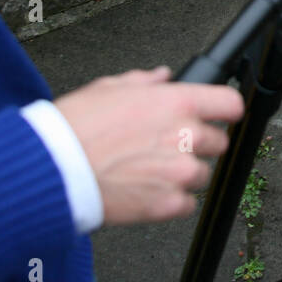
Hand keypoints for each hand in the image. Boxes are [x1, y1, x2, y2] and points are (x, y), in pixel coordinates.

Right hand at [53, 67, 243, 224]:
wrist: (51, 170)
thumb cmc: (74, 128)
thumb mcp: (107, 89)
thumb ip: (144, 82)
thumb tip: (162, 77)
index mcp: (176, 102)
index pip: (230, 104)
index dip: (223, 111)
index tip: (218, 116)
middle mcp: (185, 135)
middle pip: (218, 142)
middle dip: (198, 145)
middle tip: (168, 147)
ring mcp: (180, 172)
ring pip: (202, 175)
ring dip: (183, 174)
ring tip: (149, 171)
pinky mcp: (169, 203)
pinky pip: (187, 204)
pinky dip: (171, 201)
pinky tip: (145, 191)